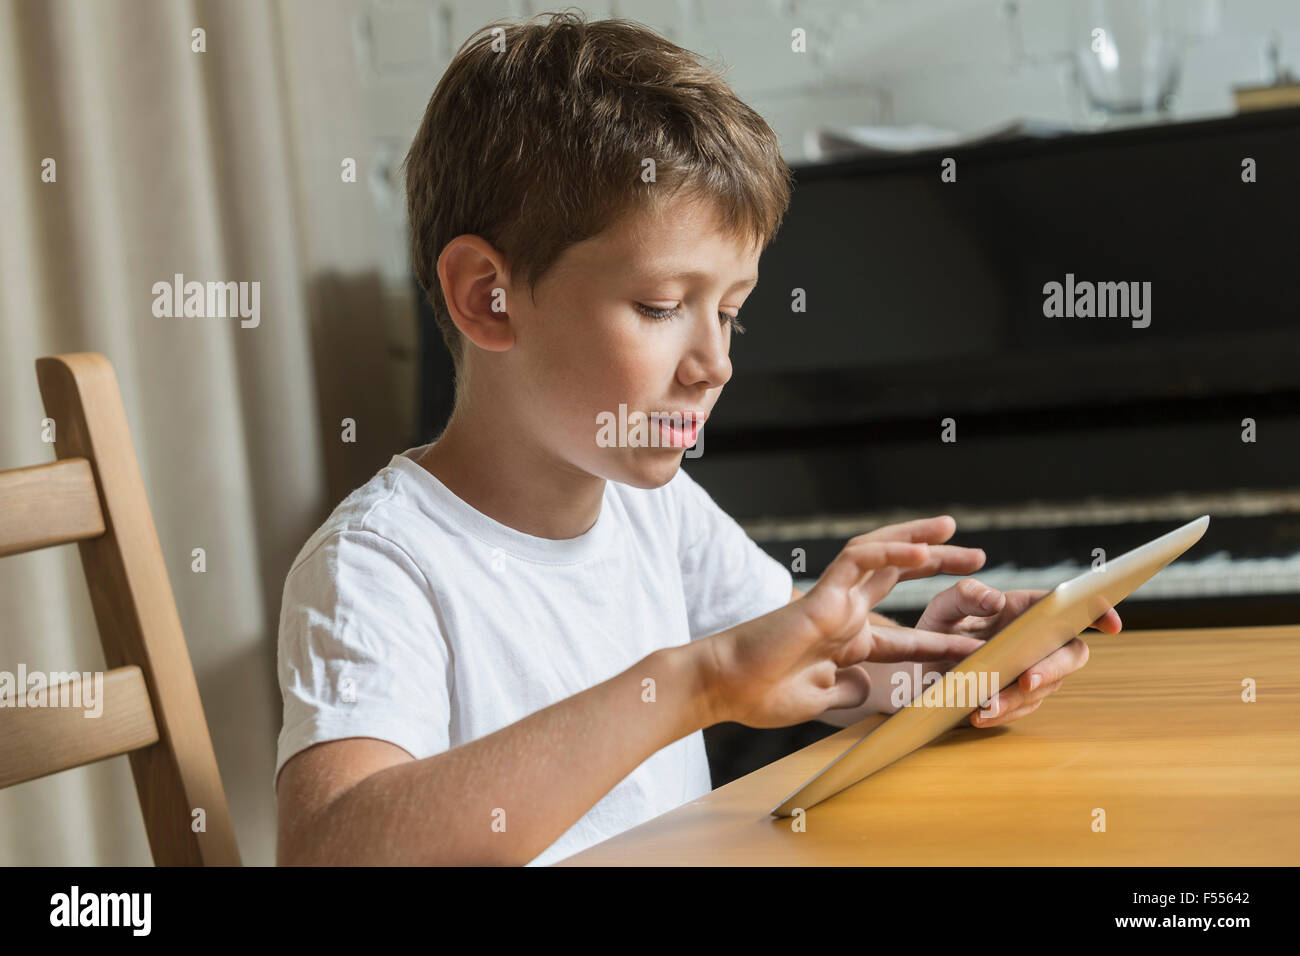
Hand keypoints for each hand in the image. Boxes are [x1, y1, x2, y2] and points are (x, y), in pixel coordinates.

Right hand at [706, 517, 986, 727]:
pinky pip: (859, 561)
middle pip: (899, 577)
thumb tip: (871, 686)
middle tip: (980, 559)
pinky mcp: (821, 593)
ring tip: (954, 532)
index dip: (943, 639)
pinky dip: (891, 551)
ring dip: (919, 541)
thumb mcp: (821, 699)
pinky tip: (922, 551)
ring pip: (882, 555)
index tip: (981, 643)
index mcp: (847, 642)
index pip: (905, 635)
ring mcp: (834, 600)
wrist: (725, 687)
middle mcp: (844, 615)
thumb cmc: (761, 694)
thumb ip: (849, 690)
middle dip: (940, 564)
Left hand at [915, 579, 1121, 727]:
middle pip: (1070, 654)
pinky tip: (978, 714)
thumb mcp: (943, 608)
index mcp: (1025, 609)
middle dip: (1053, 669)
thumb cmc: (936, 629)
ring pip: (1045, 687)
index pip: (1070, 607)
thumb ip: (965, 595)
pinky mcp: (1017, 698)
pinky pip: (1022, 708)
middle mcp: (1036, 640)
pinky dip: (1002, 713)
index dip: (1098, 612)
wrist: (917, 669)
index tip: (1112, 625)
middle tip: (1027, 679)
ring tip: (986, 705)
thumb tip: (994, 599)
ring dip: (1018, 698)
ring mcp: (1030, 671)